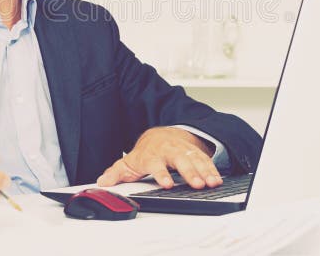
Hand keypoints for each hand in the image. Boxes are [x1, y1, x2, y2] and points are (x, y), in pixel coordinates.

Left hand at [97, 127, 221, 189]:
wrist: (160, 135)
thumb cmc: (145, 152)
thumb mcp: (128, 162)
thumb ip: (116, 173)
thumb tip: (102, 182)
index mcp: (153, 155)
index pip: (157, 164)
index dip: (162, 174)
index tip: (167, 184)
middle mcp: (169, 151)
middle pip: (180, 161)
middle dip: (189, 172)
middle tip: (196, 184)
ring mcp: (183, 151)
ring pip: (195, 159)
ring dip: (204, 171)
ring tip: (211, 183)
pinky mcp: (194, 152)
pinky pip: (205, 160)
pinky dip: (212, 169)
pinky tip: (217, 179)